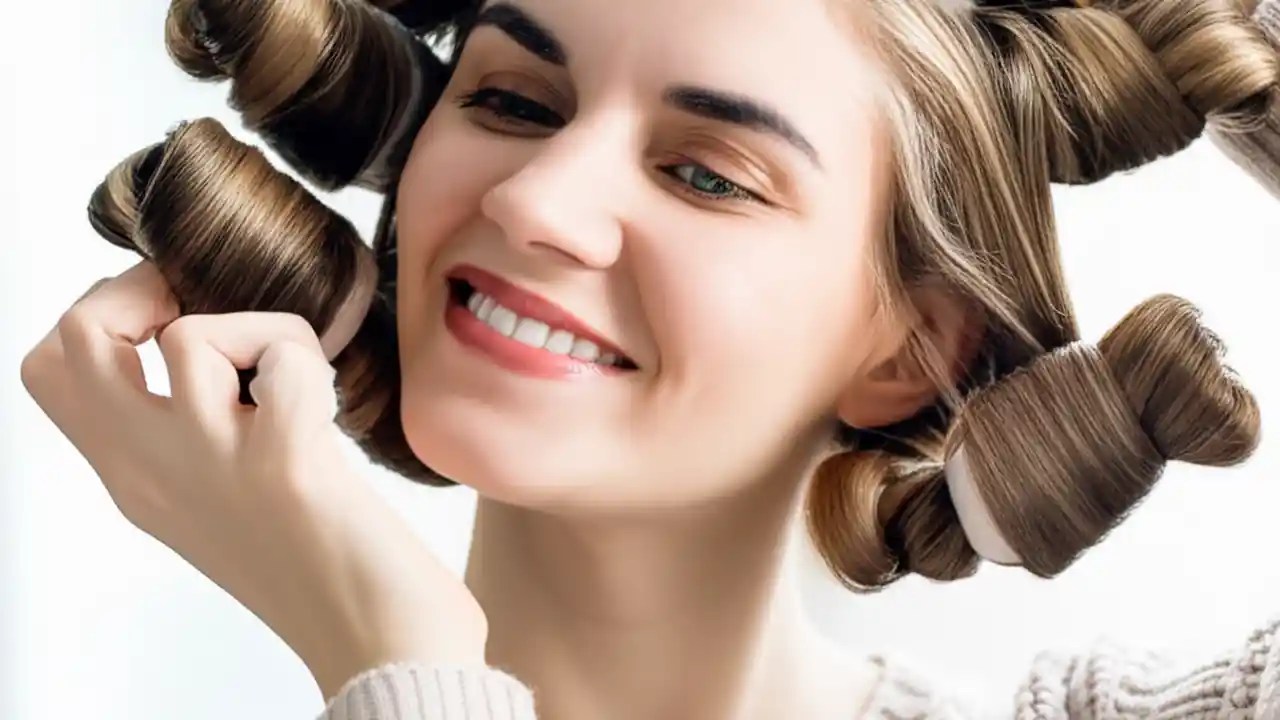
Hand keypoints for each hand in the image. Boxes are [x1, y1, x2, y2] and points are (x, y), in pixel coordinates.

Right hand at [20, 260, 487, 701]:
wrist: (379, 641)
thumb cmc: (319, 563)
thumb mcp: (216, 495)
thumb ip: (187, 429)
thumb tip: (197, 345)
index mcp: (133, 477)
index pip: (51, 368)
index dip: (105, 316)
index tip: (169, 318)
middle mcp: (151, 472)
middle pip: (78, 336)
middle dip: (143, 290)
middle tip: (212, 316)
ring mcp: (211, 468)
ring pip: (185, 338)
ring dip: (256, 331)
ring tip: (294, 382)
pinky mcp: (282, 467)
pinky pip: (280, 357)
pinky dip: (308, 358)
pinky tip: (328, 408)